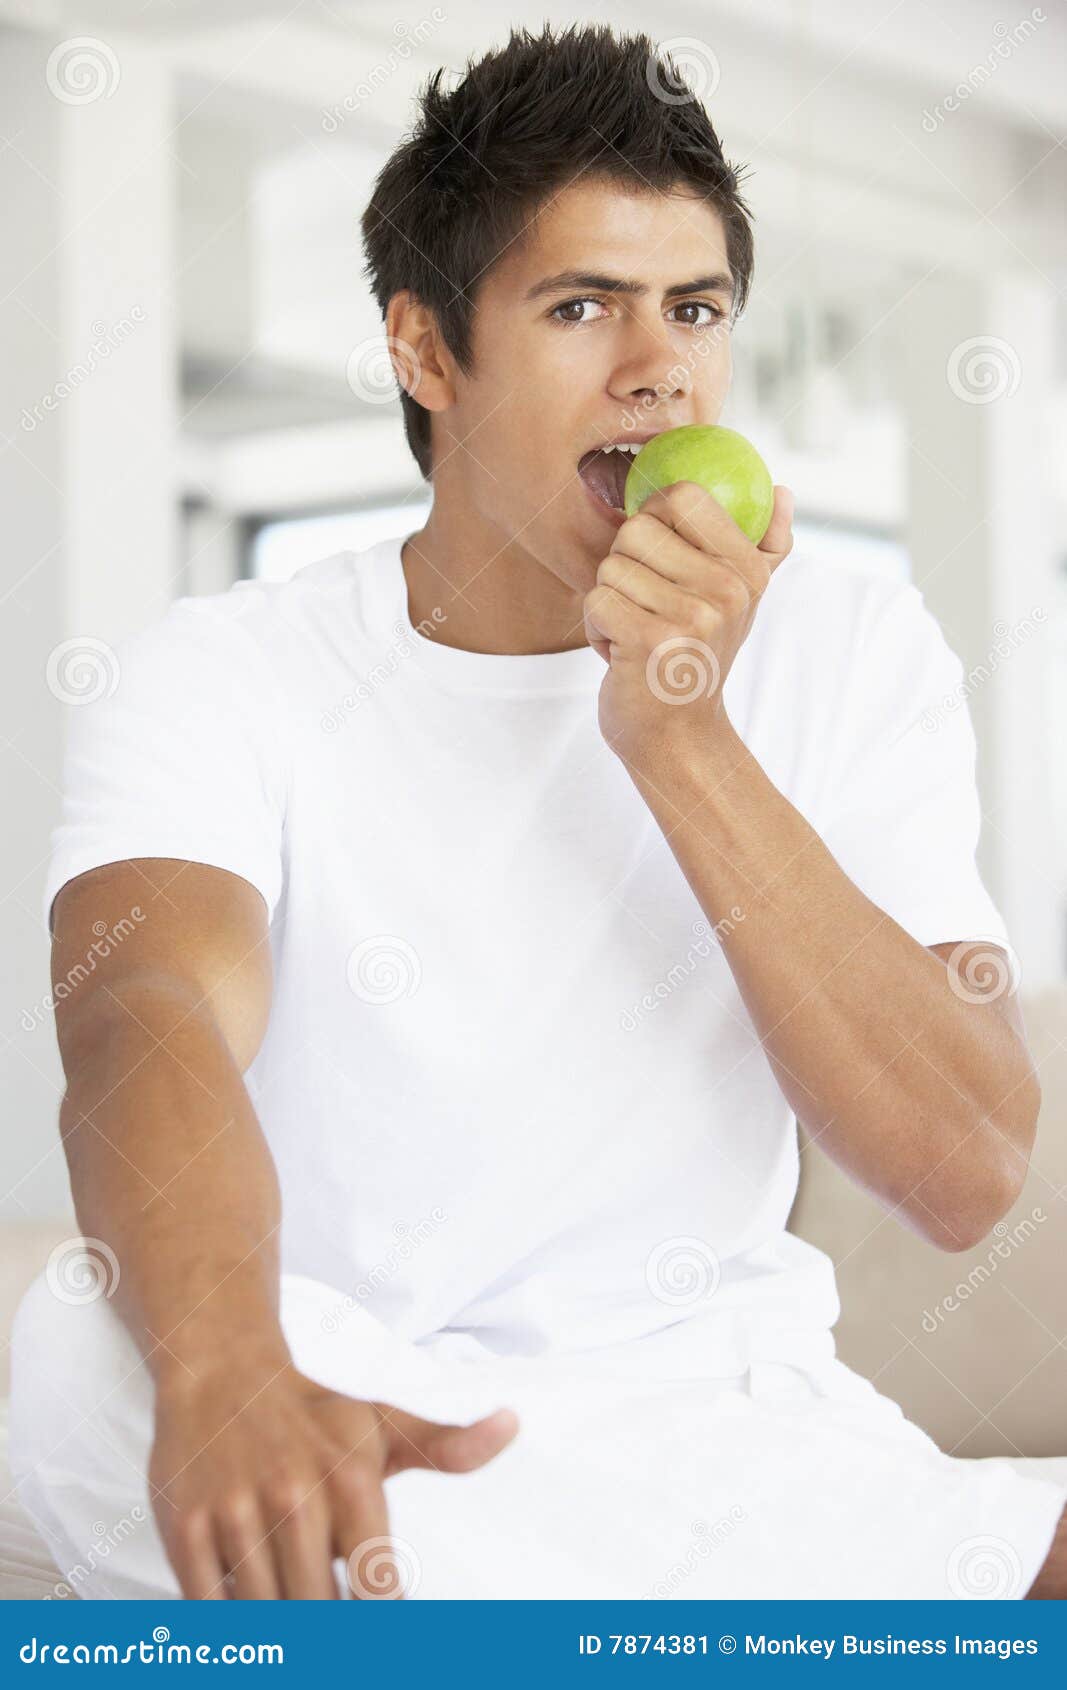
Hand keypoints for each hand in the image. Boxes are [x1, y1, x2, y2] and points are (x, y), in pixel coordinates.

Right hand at [149, 1354, 518, 1597]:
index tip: (365, 1611)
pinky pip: (209, 1608)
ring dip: (277, 1626)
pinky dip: (227, 1619)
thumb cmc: (311, 1412)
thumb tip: (511, 1425)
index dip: (375, 1622)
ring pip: (264, 1619)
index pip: (376, 1593)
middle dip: (324, 1630)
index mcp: (351, 1480)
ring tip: (288, 1600)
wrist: (221, 1371)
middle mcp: (296, 1497)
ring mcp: (236, 1514)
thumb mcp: (382, 1424)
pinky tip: (245, 1599)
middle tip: (324, 1605)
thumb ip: (447, 1445)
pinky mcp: (184, 1528)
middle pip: (318, 1616)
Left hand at [583, 482, 793, 764]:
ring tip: (637, 634)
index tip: (658, 558)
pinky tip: (622, 654)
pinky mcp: (652, 642)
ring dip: (609, 604)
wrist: (679, 736)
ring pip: (610, 568)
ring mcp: (692, 618)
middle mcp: (728, 590)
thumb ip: (762, 546)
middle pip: (635, 531)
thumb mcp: (742, 603)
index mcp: (748, 570)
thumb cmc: (700, 658)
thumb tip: (783, 493)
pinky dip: (597, 630)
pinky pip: (596, 602)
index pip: (683, 497)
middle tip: (646, 608)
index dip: (653, 520)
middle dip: (624, 569)